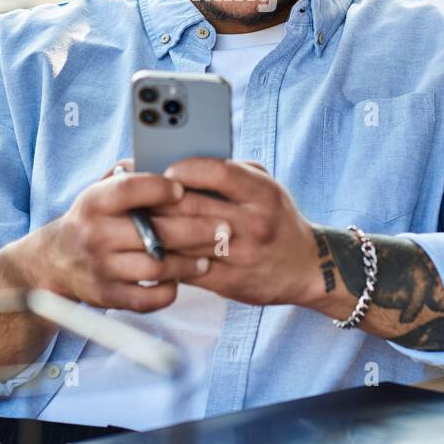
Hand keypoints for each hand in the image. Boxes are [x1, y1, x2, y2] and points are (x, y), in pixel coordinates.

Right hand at [41, 159, 222, 312]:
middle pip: (154, 232)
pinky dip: (169, 290)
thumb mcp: (100, 189)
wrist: (54, 261)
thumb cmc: (92, 218)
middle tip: (224, 227)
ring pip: (156, 267)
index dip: (161, 188)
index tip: (185, 188)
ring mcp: (99, 268)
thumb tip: (168, 157)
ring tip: (209, 255)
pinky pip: (147, 298)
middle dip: (196, 229)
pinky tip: (181, 279)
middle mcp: (94, 234)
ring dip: (189, 263)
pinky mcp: (106, 297)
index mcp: (94, 201)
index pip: (130, 188)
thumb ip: (129, 173)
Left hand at [149, 157, 316, 306]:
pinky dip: (167, 259)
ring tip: (137, 221)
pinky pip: (188, 270)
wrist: (306, 267)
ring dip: (156, 231)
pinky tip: (154, 250)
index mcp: (263, 194)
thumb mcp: (268, 187)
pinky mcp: (230, 283)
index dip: (187, 169)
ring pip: (186, 241)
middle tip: (138, 195)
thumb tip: (186, 161)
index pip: (220, 173)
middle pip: (194, 208)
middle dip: (160, 201)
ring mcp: (242, 256)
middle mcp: (255, 224)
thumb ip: (234, 171)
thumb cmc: (277, 219)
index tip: (167, 170)